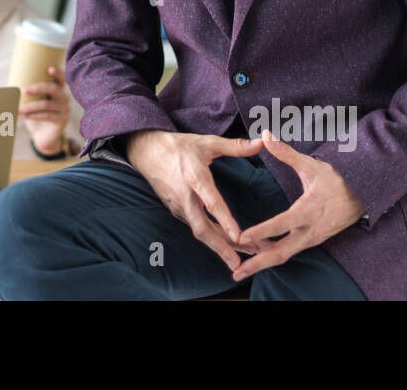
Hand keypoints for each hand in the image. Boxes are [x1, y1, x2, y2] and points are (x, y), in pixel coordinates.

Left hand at [19, 66, 69, 155]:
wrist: (43, 136)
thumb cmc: (36, 115)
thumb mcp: (33, 102)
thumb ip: (27, 94)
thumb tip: (8, 87)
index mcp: (58, 90)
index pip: (61, 79)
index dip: (57, 73)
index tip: (49, 68)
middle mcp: (64, 98)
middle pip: (54, 89)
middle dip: (38, 88)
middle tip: (24, 90)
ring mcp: (64, 109)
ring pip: (47, 104)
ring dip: (31, 106)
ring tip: (19, 109)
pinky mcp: (62, 121)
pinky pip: (47, 116)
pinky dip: (35, 115)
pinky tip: (26, 116)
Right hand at [125, 129, 264, 272]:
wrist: (146, 150)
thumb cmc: (178, 146)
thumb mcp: (206, 142)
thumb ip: (234, 146)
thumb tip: (260, 142)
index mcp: (194, 176)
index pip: (211, 202)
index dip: (225, 220)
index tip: (239, 236)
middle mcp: (185, 196)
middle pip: (202, 228)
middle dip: (221, 248)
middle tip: (240, 264)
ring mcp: (179, 206)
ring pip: (200, 231)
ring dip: (220, 246)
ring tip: (242, 258)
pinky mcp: (176, 211)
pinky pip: (195, 227)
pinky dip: (210, 239)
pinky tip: (225, 245)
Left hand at [231, 129, 365, 281]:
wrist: (364, 196)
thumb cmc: (337, 179)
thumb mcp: (312, 166)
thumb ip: (286, 153)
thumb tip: (265, 135)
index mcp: (309, 211)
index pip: (282, 224)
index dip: (261, 231)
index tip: (242, 237)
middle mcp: (310, 230)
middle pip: (281, 253)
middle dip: (258, 264)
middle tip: (236, 272)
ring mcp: (312, 239)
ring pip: (284, 255)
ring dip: (262, 263)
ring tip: (239, 270)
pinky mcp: (312, 241)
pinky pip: (289, 252)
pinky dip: (271, 256)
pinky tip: (254, 255)